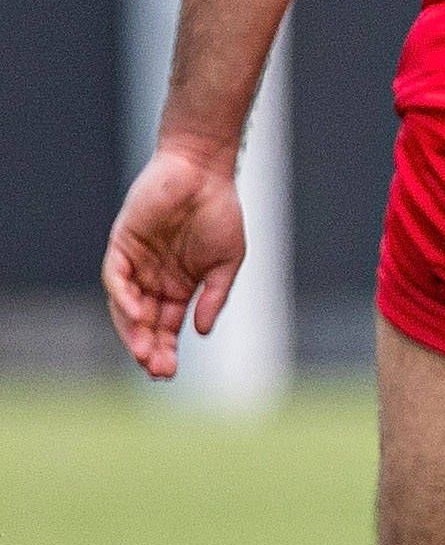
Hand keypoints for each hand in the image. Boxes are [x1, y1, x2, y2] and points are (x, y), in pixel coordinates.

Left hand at [102, 141, 247, 379]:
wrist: (203, 173)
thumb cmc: (221, 212)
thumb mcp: (228, 262)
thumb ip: (214, 297)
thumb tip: (201, 332)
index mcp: (180, 286)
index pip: (167, 326)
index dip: (167, 349)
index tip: (169, 372)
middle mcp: (154, 279)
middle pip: (145, 322)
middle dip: (149, 348)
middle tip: (156, 371)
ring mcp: (136, 263)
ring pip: (126, 306)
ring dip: (132, 330)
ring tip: (143, 352)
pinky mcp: (122, 245)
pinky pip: (116, 278)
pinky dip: (123, 298)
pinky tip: (137, 314)